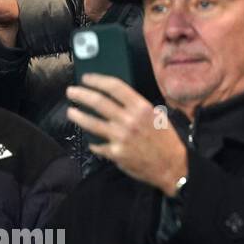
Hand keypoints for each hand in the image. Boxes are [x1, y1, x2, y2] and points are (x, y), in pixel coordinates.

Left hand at [66, 74, 189, 191]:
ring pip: (91, 122)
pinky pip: (97, 145)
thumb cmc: (167, 140)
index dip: (97, 80)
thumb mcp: (158, 117)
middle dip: (81, 94)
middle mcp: (129, 120)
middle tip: (71, 92)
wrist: (172, 166)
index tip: (86, 78)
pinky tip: (91, 141)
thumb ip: (139, 108)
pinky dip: (93, 143)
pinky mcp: (115, 153)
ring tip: (71, 112)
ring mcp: (120, 137)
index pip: (115, 88)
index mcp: (142, 108)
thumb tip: (119, 101)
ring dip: (77, 116)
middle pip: (98, 102)